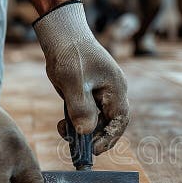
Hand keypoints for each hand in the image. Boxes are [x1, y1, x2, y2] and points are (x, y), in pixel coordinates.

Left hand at [34, 1, 129, 153]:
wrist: (61, 33)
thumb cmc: (70, 52)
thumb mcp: (73, 81)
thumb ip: (80, 107)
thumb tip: (86, 131)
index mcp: (116, 88)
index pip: (120, 120)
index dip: (109, 137)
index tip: (93, 149)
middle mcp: (112, 92)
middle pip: (109, 123)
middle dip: (94, 136)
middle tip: (77, 147)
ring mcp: (100, 93)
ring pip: (97, 120)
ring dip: (83, 130)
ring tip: (63, 131)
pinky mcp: (88, 93)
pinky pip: (87, 113)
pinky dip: (76, 121)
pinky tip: (62, 123)